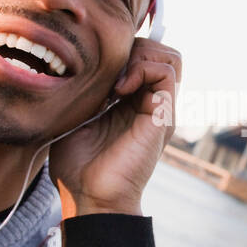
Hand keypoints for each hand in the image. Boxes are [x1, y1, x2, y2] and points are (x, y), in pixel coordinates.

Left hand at [48, 39, 182, 217]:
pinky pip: (166, 72)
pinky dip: (142, 69)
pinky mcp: (163, 117)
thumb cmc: (78, 167)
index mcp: (132, 104)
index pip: (143, 57)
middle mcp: (150, 104)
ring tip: (116, 79)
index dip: (122, 52)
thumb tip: (85, 64)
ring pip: (170, 57)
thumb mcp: (76, 118)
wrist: (90, 198)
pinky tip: (118, 90)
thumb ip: (86, 91)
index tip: (95, 69)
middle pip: (161, 52)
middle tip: (107, 70)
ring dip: (140, 56)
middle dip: (133, 48)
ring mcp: (160, 110)